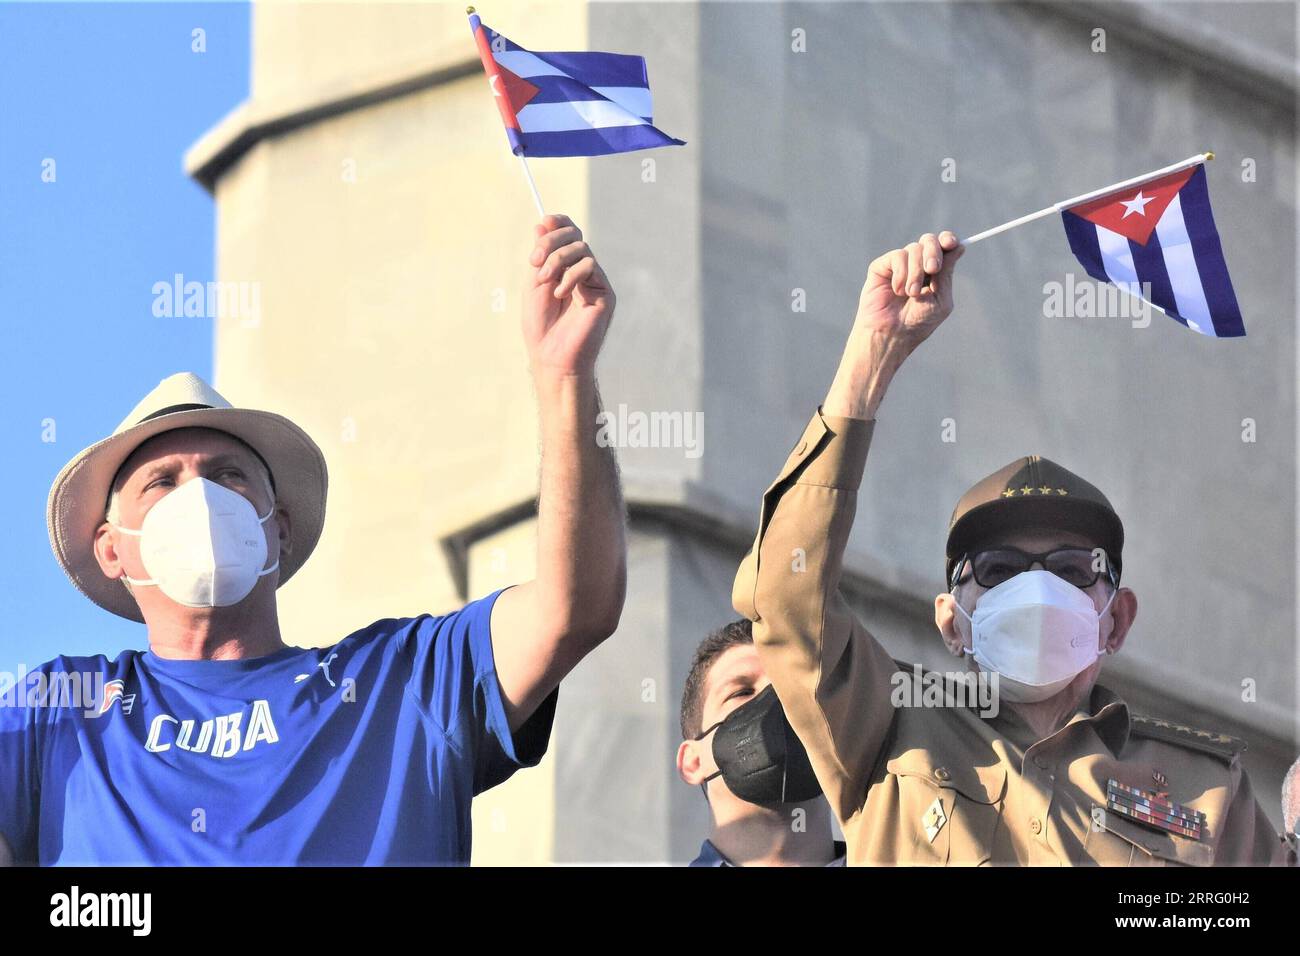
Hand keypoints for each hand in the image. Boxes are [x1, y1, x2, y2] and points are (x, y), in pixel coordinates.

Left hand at [524, 214, 615, 378]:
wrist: (552, 357)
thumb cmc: (541, 326)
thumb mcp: (535, 284)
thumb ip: (541, 255)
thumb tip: (543, 222)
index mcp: (565, 268)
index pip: (567, 234)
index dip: (558, 223)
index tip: (543, 222)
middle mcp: (582, 272)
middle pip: (574, 236)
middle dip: (551, 242)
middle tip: (534, 260)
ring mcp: (595, 282)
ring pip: (581, 249)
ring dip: (556, 260)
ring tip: (545, 281)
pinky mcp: (605, 293)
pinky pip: (590, 266)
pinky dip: (570, 275)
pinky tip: (560, 293)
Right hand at [824, 230, 963, 419]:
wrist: (891, 334)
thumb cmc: (917, 323)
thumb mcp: (940, 298)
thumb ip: (947, 272)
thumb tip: (959, 246)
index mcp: (934, 273)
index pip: (943, 247)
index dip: (947, 240)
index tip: (951, 243)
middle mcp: (917, 266)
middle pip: (929, 241)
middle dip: (933, 252)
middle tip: (932, 269)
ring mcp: (899, 266)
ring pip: (913, 248)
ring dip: (916, 272)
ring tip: (911, 294)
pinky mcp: (882, 267)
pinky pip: (897, 256)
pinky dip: (901, 273)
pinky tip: (897, 290)